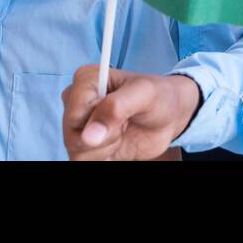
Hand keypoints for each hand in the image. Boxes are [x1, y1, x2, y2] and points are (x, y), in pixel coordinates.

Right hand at [62, 64, 200, 160]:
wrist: (169, 115)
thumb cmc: (158, 96)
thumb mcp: (145, 92)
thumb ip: (117, 107)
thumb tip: (89, 136)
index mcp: (86, 80)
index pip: (75, 111)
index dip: (99, 118)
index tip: (121, 112)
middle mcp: (76, 103)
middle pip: (72, 134)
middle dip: (106, 135)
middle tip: (125, 122)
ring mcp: (80, 126)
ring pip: (77, 152)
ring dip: (107, 147)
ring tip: (123, 131)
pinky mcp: (86, 147)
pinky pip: (84, 162)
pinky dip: (106, 157)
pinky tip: (118, 143)